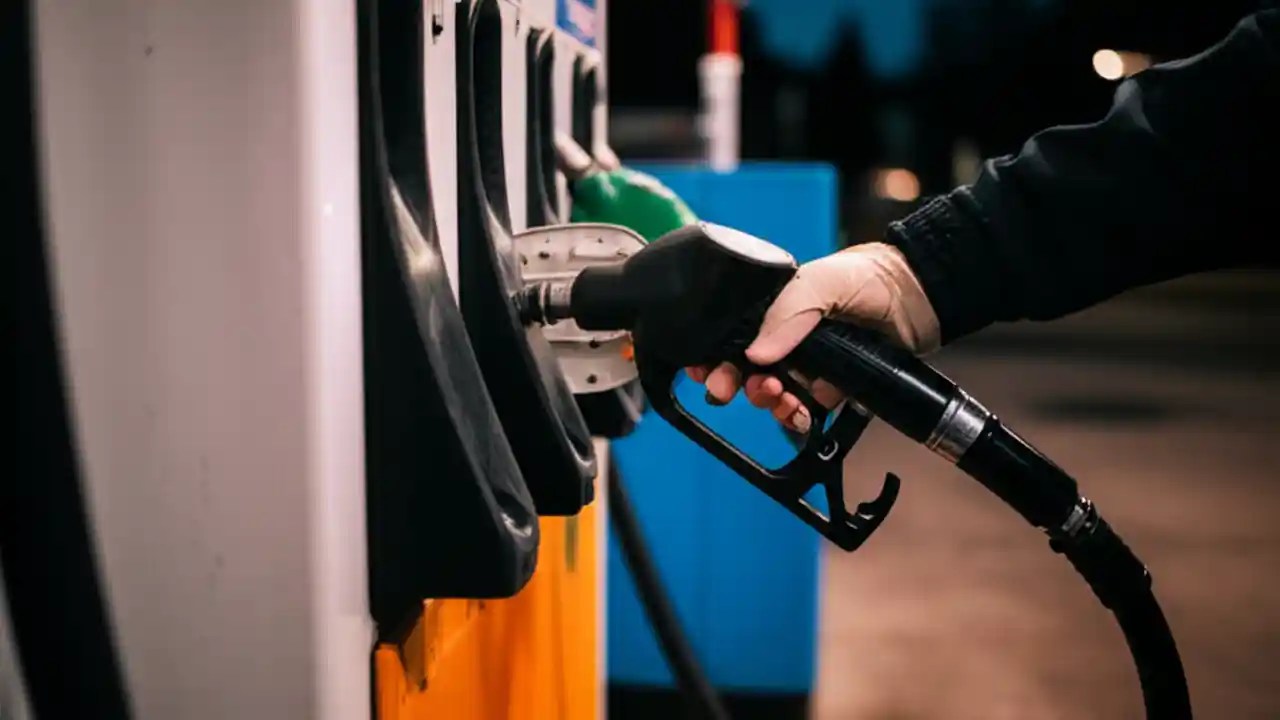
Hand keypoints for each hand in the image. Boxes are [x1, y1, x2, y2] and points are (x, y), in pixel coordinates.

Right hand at [685, 242, 939, 431]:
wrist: (921, 299)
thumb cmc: (871, 276)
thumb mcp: (821, 281)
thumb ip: (787, 312)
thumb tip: (756, 353)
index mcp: (774, 308)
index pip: (731, 334)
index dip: (713, 354)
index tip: (704, 370)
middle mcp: (787, 337)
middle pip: (745, 368)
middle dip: (734, 384)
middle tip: (734, 390)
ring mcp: (809, 363)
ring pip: (772, 392)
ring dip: (767, 401)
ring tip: (778, 397)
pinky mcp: (831, 386)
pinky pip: (803, 409)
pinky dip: (794, 417)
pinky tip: (798, 414)